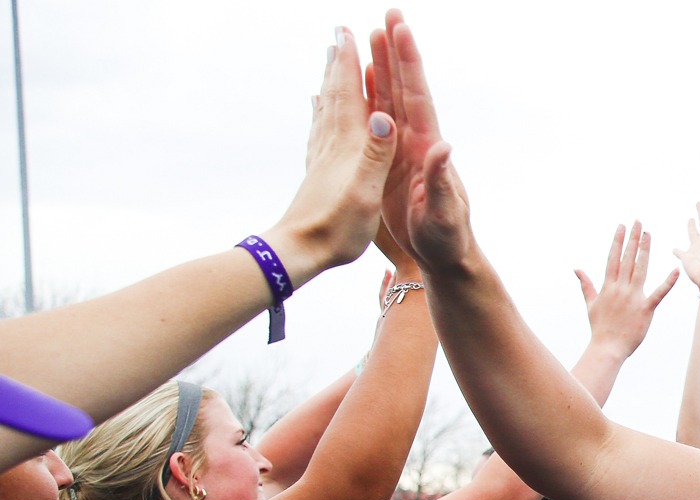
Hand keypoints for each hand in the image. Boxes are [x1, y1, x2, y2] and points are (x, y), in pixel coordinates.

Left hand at [267, 27, 396, 280]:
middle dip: (339, 61)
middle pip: (335, 93)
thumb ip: (375, 154)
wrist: (300, 251)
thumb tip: (382, 115)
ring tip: (330, 58)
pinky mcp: (318, 171)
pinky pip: (321, 129)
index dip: (350, 61)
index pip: (351, 94)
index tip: (350, 30)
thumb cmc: (336, 228)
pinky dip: (321, 109)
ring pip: (326, 107)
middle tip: (339, 32)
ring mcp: (322, 157)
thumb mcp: (365, 193)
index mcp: (348, 147)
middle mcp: (332, 145)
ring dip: (330, 80)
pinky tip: (318, 105)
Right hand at [369, 11, 472, 272]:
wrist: (442, 255)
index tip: (400, 28)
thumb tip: (444, 147)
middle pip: (402, 87)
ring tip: (371, 36)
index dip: (408, 62)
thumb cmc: (447, 238)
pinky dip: (369, 98)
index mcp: (427, 147)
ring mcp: (402, 149)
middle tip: (388, 14)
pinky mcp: (389, 162)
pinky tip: (362, 81)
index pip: (417, 96)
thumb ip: (441, 181)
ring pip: (388, 99)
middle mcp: (415, 141)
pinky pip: (375, 122)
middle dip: (395, 51)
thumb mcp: (444, 212)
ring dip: (380, 67)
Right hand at [577, 223, 678, 358]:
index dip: (618, 241)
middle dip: (633, 239)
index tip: (622, 226)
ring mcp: (633, 298)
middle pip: (627, 259)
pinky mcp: (646, 309)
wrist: (607, 348)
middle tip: (638, 221)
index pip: (613, 258)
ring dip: (645, 251)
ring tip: (649, 234)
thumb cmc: (599, 328)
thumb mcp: (591, 304)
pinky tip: (675, 270)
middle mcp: (620, 288)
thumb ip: (586, 285)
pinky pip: (658, 293)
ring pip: (640, 269)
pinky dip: (668, 282)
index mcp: (608, 286)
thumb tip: (577, 269)